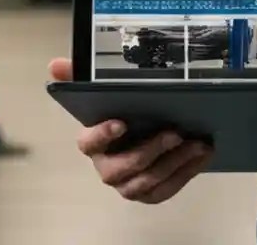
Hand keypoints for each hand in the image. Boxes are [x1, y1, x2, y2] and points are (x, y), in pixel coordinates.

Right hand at [49, 58, 213, 203]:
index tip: (122, 122)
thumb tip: (55, 64)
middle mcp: (107, 168)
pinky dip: (186, 173)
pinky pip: (165, 190)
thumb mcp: (101, 91)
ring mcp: (127, 184)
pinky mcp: (148, 192)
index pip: (89, 143)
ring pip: (147, 182)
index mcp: (93, 143)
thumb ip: (77, 77)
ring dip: (174, 164)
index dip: (103, 135)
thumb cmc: (120, 112)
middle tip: (174, 133)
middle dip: (150, 152)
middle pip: (123, 169)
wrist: (144, 132)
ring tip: (196, 144)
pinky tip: (202, 154)